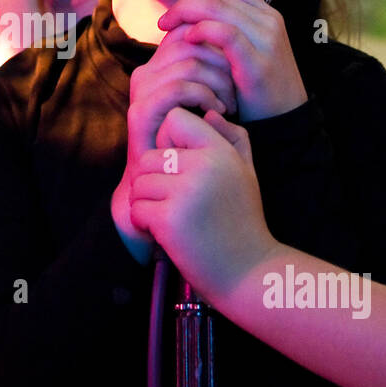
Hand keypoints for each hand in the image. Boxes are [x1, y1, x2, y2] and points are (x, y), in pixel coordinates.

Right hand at [113, 27, 237, 260]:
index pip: (191, 29)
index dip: (220, 41)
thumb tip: (233, 42)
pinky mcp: (141, 111)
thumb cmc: (197, 147)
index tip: (238, 71)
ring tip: (229, 104)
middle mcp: (148, 72)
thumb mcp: (211, 102)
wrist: (169, 189)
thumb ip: (216, 72)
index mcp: (162, 64)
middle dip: (223, 61)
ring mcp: (142, 90)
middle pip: (191, 39)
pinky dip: (204, 96)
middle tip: (236, 90)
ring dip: (218, 80)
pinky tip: (218, 112)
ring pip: (189, 60)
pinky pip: (178, 86)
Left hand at [129, 108, 277, 304]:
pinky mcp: (169, 219)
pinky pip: (136, 209)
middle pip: (149, 156)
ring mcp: (186, 192)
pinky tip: (165, 235)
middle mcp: (205, 166)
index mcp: (222, 151)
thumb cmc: (244, 222)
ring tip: (172, 219)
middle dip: (152, 181)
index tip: (181, 170)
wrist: (249, 272)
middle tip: (174, 203)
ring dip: (146, 204)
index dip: (169, 143)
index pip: (175, 120)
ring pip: (138, 183)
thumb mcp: (246, 173)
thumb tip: (208, 114)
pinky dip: (144, 224)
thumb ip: (232, 139)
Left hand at [158, 0, 307, 120]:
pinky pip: (226, 34)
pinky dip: (202, 31)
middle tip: (164, 20)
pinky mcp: (258, 63)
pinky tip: (188, 40)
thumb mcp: (246, 51)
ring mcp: (266, 40)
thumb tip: (190, 17)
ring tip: (168, 28)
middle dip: (184, 3)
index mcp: (266, 14)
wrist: (286, 121)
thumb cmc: (256, 87)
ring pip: (218, 7)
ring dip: (186, 13)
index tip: (180, 5)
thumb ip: (227, 30)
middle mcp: (269, 20)